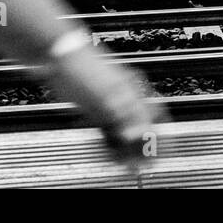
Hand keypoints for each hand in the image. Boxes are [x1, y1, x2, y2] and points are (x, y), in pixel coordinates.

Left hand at [46, 46, 164, 169]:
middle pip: (140, 127)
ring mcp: (109, 104)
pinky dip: (109, 144)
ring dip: (125, 149)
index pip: (156, 116)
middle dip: (143, 147)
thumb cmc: (84, 67)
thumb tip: (141, 133)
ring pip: (123, 131)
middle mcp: (124, 98)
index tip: (163, 153)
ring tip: (127, 166)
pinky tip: (108, 155)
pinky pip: (106, 131)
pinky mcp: (94, 109)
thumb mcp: (108, 93)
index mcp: (134, 91)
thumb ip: (127, 113)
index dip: (162, 135)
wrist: (59, 56)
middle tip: (144, 166)